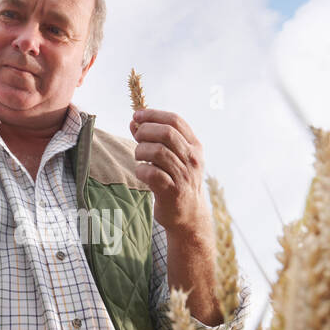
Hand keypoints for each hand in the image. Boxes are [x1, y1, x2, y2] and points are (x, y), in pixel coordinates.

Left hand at [129, 107, 213, 237]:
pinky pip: (152, 173)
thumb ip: (154, 138)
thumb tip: (134, 122)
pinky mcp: (172, 191)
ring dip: (141, 151)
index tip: (137, 115)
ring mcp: (184, 175)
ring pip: (157, 151)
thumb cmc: (178, 181)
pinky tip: (141, 172)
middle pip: (166, 133)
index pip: (175, 120)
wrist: (189, 215)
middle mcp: (192, 159)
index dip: (153, 114)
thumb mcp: (174, 157)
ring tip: (139, 158)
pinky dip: (141, 170)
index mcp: (194, 146)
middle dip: (145, 131)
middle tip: (138, 139)